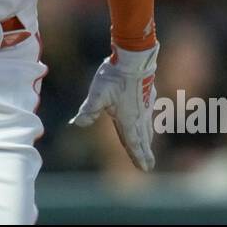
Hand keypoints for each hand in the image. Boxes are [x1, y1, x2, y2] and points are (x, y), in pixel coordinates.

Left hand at [69, 42, 158, 171]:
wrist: (134, 58)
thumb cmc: (115, 76)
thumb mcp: (98, 94)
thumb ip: (89, 110)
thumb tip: (76, 123)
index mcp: (128, 118)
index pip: (133, 142)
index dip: (138, 156)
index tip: (144, 168)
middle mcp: (139, 115)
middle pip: (142, 138)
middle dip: (144, 153)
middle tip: (149, 167)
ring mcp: (145, 105)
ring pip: (147, 127)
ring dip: (147, 140)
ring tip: (148, 148)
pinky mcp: (148, 95)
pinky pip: (149, 115)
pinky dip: (149, 125)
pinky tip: (149, 123)